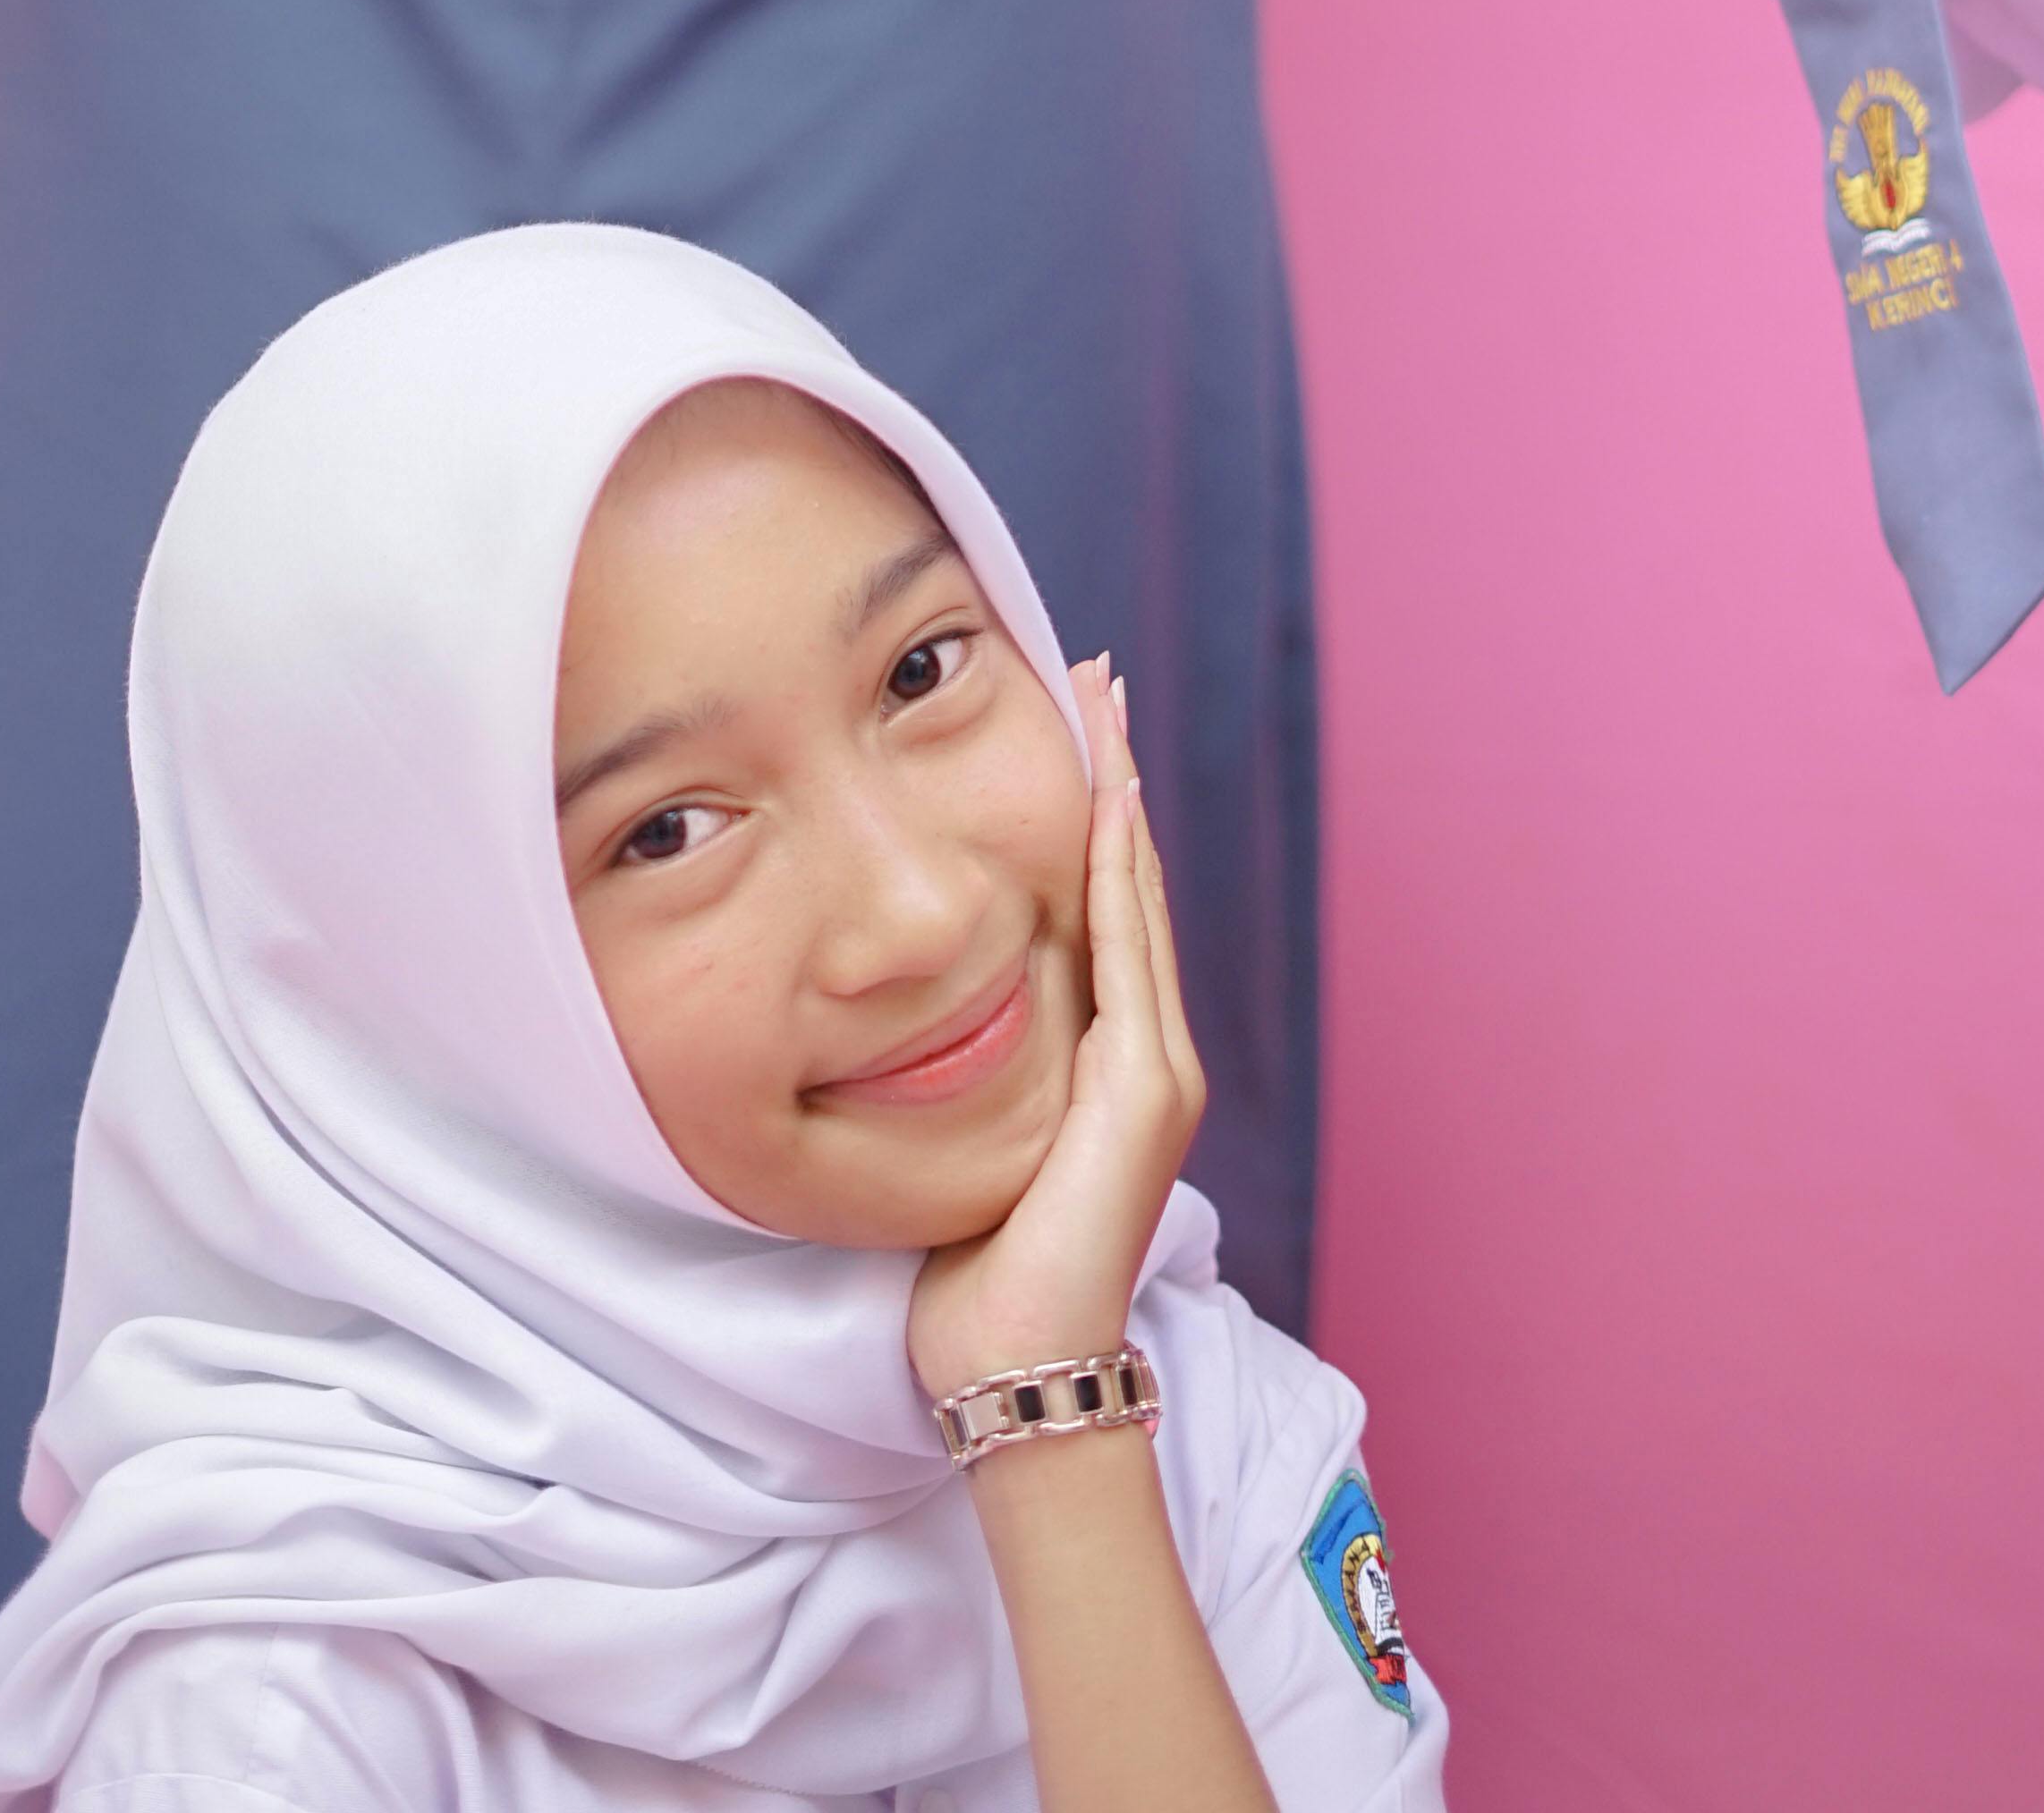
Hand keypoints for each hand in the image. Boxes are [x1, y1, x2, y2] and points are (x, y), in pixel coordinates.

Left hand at [906, 662, 1205, 1409]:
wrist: (1018, 1362)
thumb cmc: (971, 1276)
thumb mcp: (964, 1144)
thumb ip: (956, 1078)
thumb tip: (890, 1020)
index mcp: (1104, 1065)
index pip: (1098, 910)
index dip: (1090, 819)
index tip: (1072, 731)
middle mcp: (1144, 1054)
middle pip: (1127, 885)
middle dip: (1113, 781)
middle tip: (1094, 681)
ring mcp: (1154, 1069)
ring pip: (1134, 902)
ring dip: (1121, 801)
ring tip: (1104, 712)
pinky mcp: (1145, 1087)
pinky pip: (1126, 952)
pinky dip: (1120, 872)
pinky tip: (1107, 805)